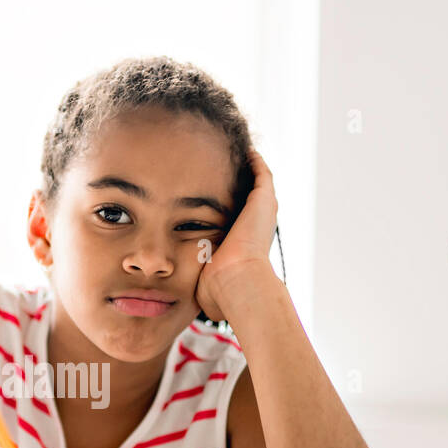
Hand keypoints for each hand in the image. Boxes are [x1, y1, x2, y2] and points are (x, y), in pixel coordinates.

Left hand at [196, 146, 278, 321]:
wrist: (236, 281)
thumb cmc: (219, 290)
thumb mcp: (204, 283)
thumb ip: (196, 282)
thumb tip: (184, 300)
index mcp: (246, 243)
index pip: (237, 220)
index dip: (224, 208)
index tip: (209, 198)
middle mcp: (258, 225)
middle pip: (250, 198)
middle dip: (236, 183)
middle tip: (218, 167)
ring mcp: (264, 211)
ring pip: (257, 182)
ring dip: (245, 168)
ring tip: (229, 150)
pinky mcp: (264, 199)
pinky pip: (261, 171)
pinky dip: (253, 159)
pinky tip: (241, 146)